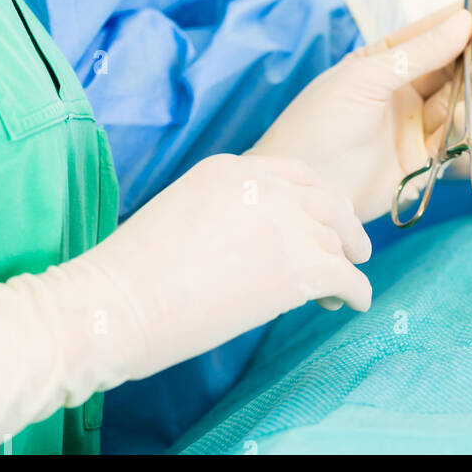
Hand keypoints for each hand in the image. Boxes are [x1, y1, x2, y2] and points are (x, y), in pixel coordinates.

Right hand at [0, 154, 373, 437]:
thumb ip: (223, 213)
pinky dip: (356, 291)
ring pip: (338, 236)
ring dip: (348, 258)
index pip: (294, 172)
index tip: (324, 213)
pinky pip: (345, 276)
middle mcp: (265, 186)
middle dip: (342, 222)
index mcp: (230, 168)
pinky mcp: (299, 267)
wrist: (116, 303)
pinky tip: (355, 303)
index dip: (315, 194)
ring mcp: (286, 223)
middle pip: (324, 198)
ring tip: (350, 276)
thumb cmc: (130, 274)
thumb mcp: (180, 214)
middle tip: (351, 244)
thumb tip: (251, 243)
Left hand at [312, 0, 471, 191]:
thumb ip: (417, 53)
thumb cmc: (317, 125)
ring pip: (460, 95)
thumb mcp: (364, 79)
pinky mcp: (423, 158)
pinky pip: (456, 134)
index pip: (436, 28)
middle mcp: (403, 87)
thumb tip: (463, 21)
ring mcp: (414, 122)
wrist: (301, 189)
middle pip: (455, 60)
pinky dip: (469, 120)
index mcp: (384, 59)